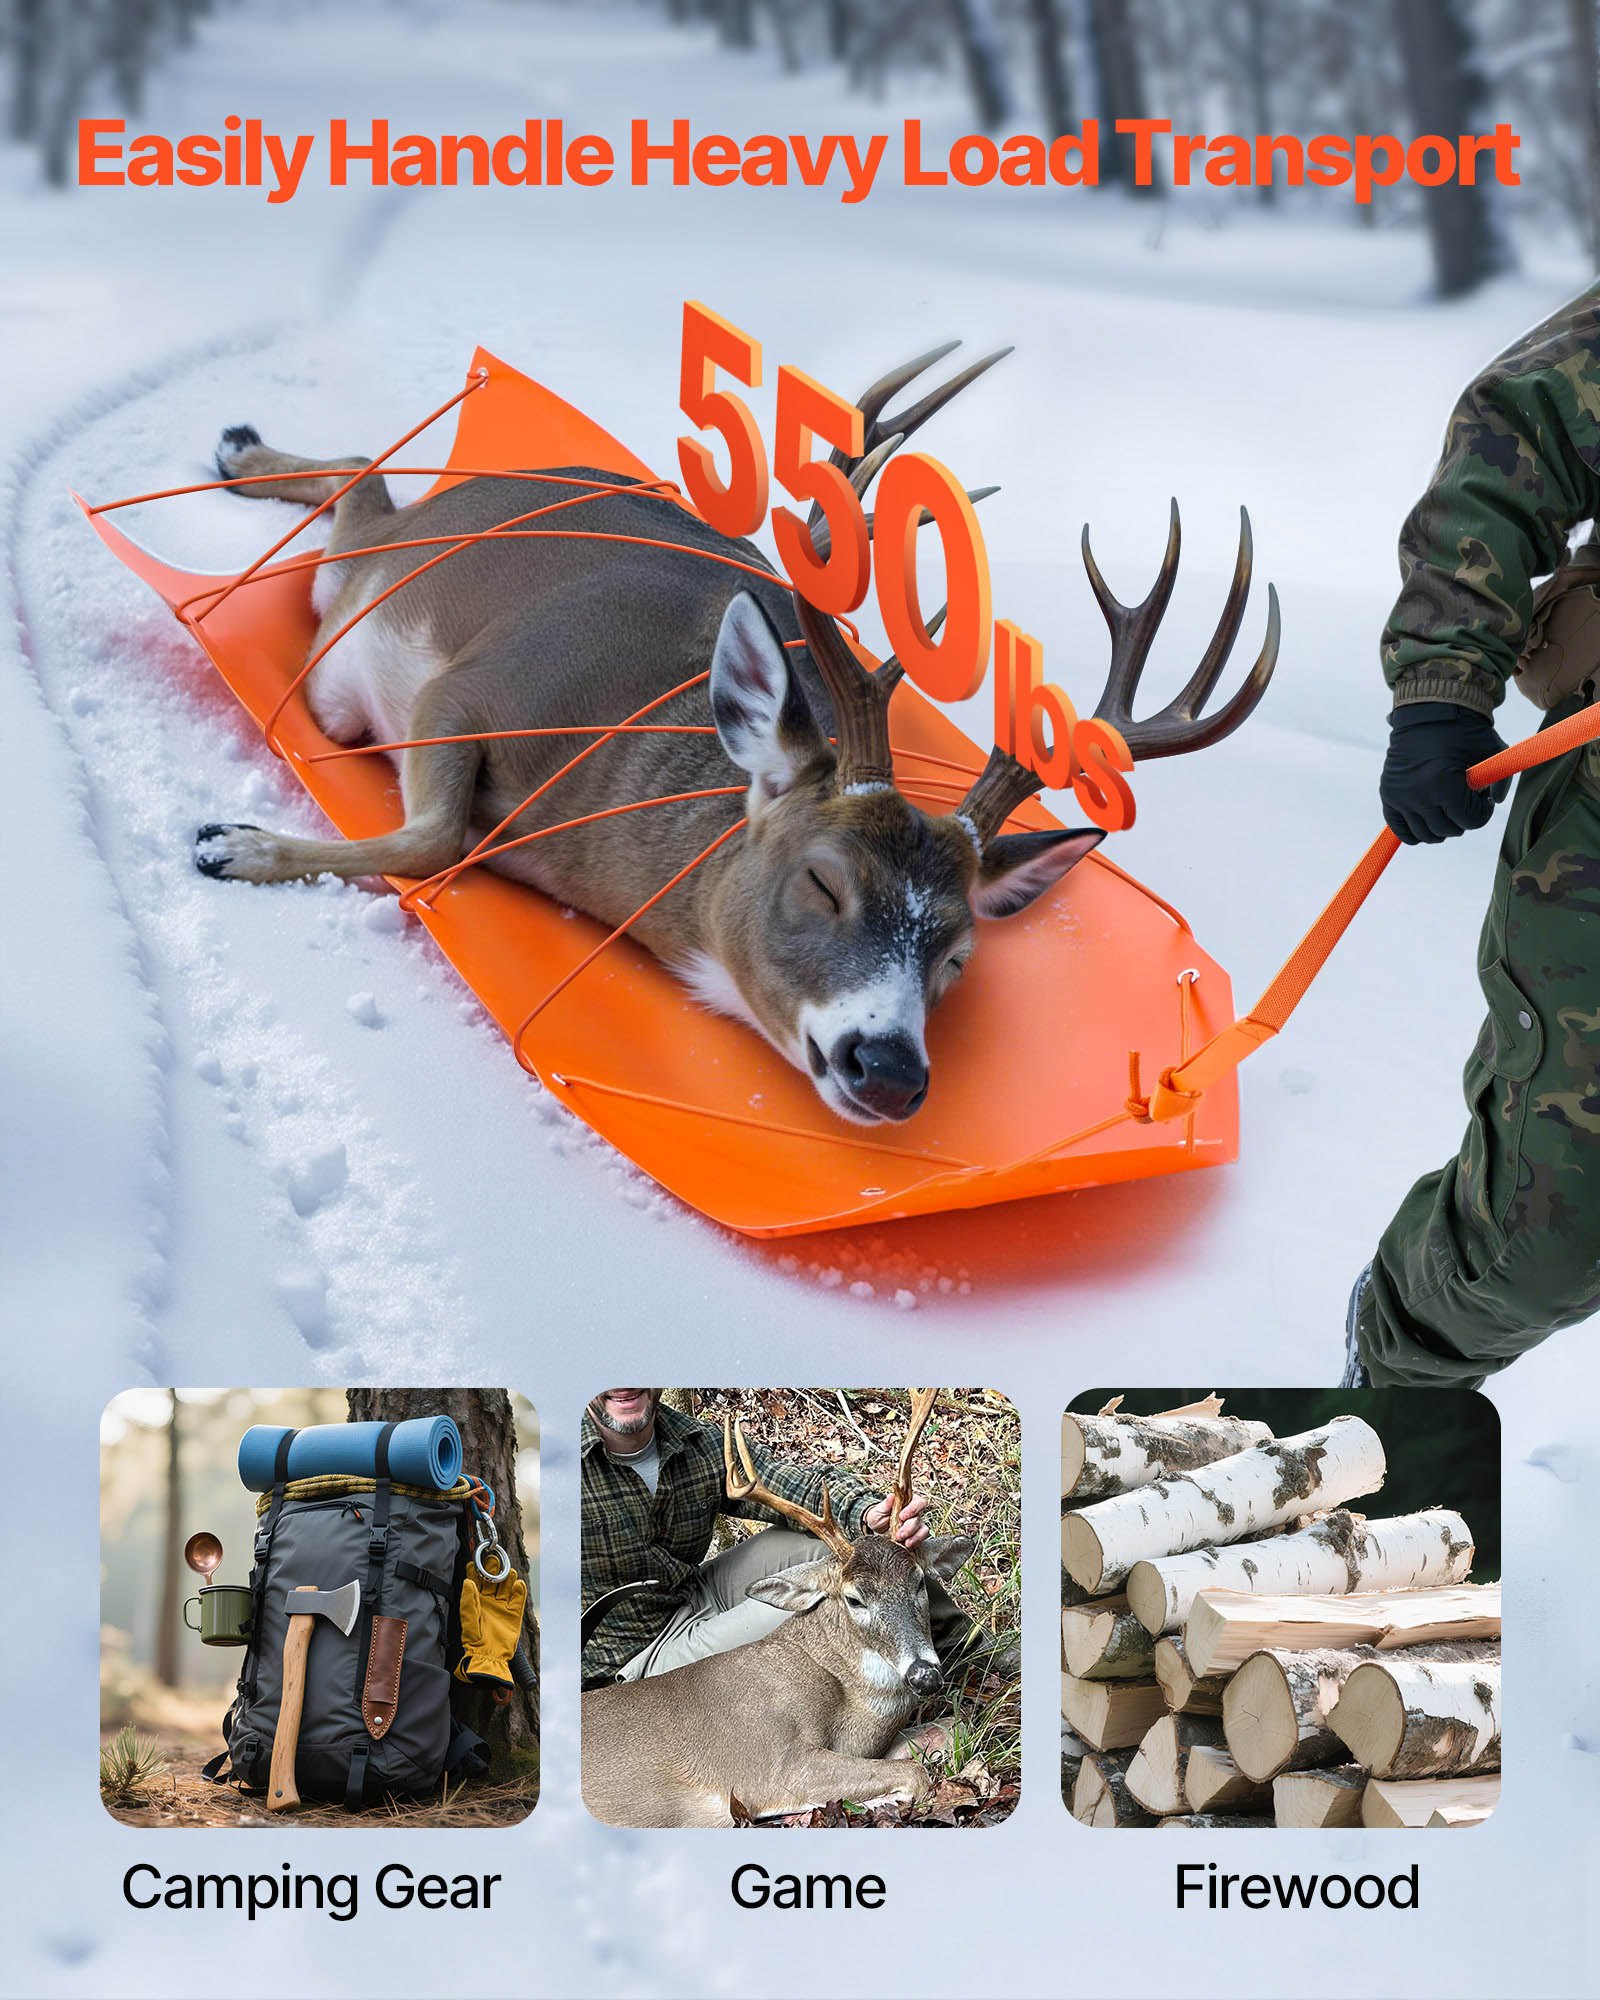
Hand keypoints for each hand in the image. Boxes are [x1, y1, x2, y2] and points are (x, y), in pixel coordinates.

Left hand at [863, 1492, 929, 1548]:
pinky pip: (921, 1538)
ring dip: (913, 1536)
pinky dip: (915, 1542)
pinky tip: (906, 1544)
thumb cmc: (878, 1517)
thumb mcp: (878, 1511)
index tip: (902, 1516)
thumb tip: (891, 1496)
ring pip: (922, 1529)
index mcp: (907, 1502)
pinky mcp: (916, 1536)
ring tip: (901, 1540)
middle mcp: (914, 1513)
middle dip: (909, 1527)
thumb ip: (885, 1504)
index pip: (918, 1501)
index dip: (913, 1508)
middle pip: (919, 1517)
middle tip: (899, 1534)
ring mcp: (916, 1525)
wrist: (875, 1531)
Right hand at [1381, 701, 1511, 843]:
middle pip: (1447, 830)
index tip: (1483, 801)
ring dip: (1441, 828)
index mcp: (1444, 784)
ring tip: (1449, 811)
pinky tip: (1428, 823)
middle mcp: (1418, 794)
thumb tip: (1494, 802)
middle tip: (1466, 803)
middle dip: (1463, 819)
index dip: (1482, 813)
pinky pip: (1401, 829)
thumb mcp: (1492, 750)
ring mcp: (1400, 796)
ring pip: (1425, 834)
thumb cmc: (1463, 731)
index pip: (1470, 821)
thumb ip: (1501, 779)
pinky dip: (1415, 833)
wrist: (1427, 713)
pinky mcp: (1389, 794)